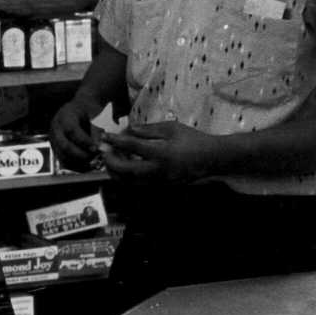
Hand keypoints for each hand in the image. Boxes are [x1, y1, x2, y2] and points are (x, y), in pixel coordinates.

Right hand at [50, 98, 101, 170]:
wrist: (78, 110)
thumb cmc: (89, 110)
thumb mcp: (95, 112)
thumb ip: (98, 127)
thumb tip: (101, 144)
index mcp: (65, 116)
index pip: (71, 130)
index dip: (84, 141)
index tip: (96, 147)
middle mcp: (56, 128)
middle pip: (65, 146)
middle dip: (82, 155)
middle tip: (96, 157)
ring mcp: (54, 140)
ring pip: (64, 157)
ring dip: (80, 163)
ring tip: (95, 162)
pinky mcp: (56, 150)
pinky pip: (64, 162)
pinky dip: (77, 167)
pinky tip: (90, 166)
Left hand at [99, 121, 220, 183]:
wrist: (212, 159)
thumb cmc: (192, 139)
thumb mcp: (171, 128)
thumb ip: (147, 130)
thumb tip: (127, 130)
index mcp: (161, 153)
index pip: (131, 146)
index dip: (115, 140)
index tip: (105, 135)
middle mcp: (157, 170)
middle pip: (125, 170)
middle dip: (110, 161)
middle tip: (103, 150)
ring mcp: (158, 181)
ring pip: (129, 181)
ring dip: (115, 171)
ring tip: (110, 158)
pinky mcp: (160, 186)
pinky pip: (137, 183)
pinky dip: (125, 176)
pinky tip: (123, 165)